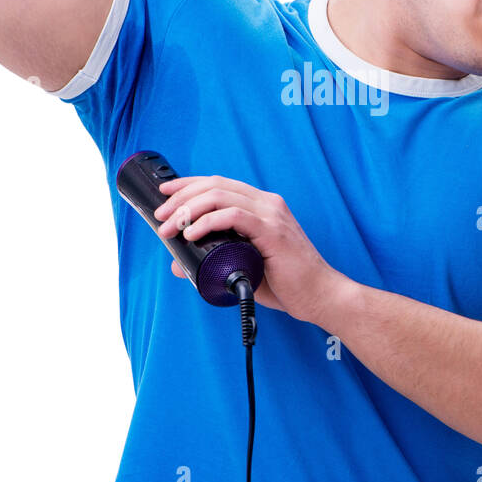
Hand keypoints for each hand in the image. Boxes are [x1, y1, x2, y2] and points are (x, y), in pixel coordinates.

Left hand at [152, 174, 342, 327]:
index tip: (165, 192)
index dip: (189, 184)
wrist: (320, 296)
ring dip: (189, 208)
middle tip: (162, 216)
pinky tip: (193, 233)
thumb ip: (213, 262)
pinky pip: (234, 216)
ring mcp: (271, 214)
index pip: (219, 184)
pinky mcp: (273, 231)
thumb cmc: (287, 284)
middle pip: (215, 184)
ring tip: (172, 227)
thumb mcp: (243, 268)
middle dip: (182, 196)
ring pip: (221, 195)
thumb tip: (179, 264)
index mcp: (261, 206)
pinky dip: (208, 221)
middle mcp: (267, 203)